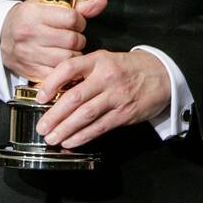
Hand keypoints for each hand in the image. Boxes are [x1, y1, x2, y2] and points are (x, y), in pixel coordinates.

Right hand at [0, 0, 107, 78]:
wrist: (0, 37)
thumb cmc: (28, 19)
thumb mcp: (48, 6)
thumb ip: (78, 6)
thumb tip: (101, 2)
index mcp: (35, 14)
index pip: (72, 18)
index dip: (80, 21)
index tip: (76, 23)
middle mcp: (31, 34)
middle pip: (72, 40)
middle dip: (78, 39)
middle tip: (72, 38)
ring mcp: (30, 54)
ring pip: (68, 59)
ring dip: (73, 55)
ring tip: (67, 49)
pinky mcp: (31, 71)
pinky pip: (58, 74)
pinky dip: (64, 70)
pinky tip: (62, 62)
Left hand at [34, 50, 172, 148]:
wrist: (162, 74)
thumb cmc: (129, 68)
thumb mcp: (106, 60)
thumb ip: (84, 72)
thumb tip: (56, 90)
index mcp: (98, 60)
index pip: (69, 68)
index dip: (51, 83)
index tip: (39, 97)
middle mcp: (106, 77)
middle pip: (74, 97)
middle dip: (54, 115)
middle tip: (41, 127)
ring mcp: (116, 96)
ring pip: (85, 115)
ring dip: (65, 129)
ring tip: (51, 138)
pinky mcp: (125, 113)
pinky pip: (100, 127)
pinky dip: (83, 136)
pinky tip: (70, 142)